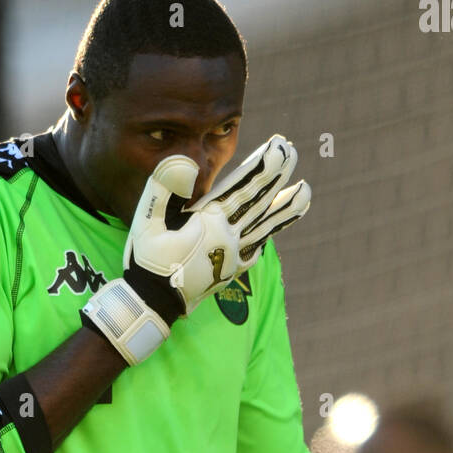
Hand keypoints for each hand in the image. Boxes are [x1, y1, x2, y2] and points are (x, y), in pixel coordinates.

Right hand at [81, 135, 309, 364]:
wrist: (153, 305)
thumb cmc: (147, 262)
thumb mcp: (145, 223)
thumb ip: (163, 190)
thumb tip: (185, 162)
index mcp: (210, 224)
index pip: (242, 189)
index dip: (262, 166)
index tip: (279, 146)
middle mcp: (228, 239)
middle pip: (258, 203)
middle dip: (277, 175)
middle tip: (293, 151)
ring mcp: (233, 257)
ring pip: (265, 228)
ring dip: (285, 208)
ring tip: (306, 190)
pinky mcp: (230, 272)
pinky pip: (255, 251)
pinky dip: (267, 236)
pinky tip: (274, 229)